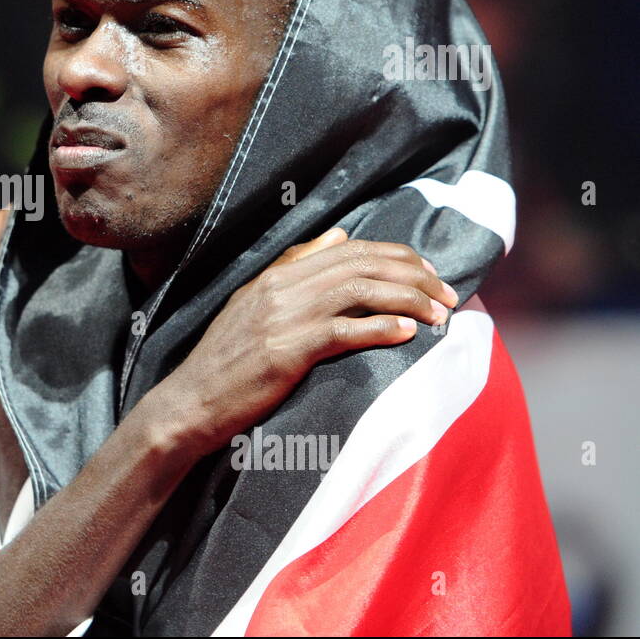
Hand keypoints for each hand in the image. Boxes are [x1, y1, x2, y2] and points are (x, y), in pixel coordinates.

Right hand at [145, 228, 458, 458]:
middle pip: (361, 265)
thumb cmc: (225, 361)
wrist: (190, 403)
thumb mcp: (253, 303)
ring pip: (360, 292)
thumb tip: (339, 235)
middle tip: (449, 295)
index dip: (398, 256)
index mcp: (276, 275)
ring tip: (440, 315)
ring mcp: (283, 319)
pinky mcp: (286, 352)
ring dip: (409, 300)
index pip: (350, 249)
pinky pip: (344, 332)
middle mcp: (281, 289)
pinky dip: (382, 329)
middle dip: (415, 276)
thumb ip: (294, 267)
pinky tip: (408, 334)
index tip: (430, 272)